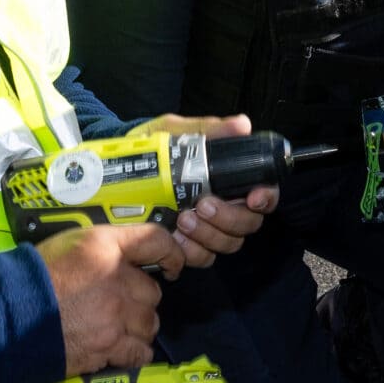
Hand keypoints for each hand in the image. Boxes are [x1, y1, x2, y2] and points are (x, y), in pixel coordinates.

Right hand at [37, 223, 179, 376]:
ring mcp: (114, 315)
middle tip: (120, 302)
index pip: (155, 241)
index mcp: (104, 247)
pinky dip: (134, 352)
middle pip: (153, 292)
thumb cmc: (35, 277)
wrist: (8, 315)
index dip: (170, 253)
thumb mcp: (71, 244)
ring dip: (138, 325)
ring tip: (117, 325)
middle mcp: (115, 279)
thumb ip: (106, 247)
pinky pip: (140, 352)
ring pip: (149, 323)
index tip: (171, 264)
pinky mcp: (108, 347)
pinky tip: (120, 347)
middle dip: (140, 298)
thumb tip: (132, 256)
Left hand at [132, 113, 278, 266]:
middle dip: (229, 217)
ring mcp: (207, 230)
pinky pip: (202, 257)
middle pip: (248, 223)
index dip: (266, 198)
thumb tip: (241, 125)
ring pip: (228, 243)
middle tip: (203, 204)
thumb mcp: (173, 132)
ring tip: (183, 218)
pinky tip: (175, 237)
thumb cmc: (152, 149)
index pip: (263, 194)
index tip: (253, 197)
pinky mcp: (187, 246)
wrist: (117, 171)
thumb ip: (206, 129)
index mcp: (228, 180)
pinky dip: (192, 250)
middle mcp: (224, 207)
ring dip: (209, 234)